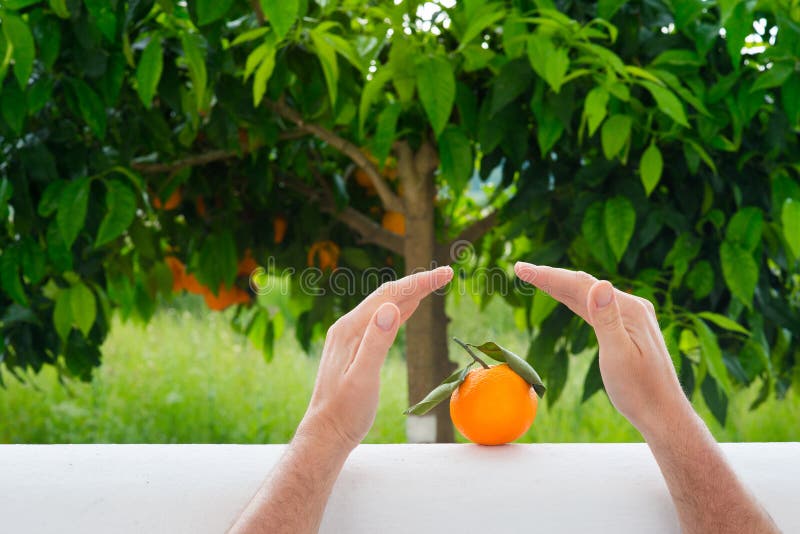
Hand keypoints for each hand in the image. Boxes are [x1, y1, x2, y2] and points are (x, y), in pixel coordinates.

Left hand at [296, 266, 453, 451]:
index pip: (390, 296)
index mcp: (350, 329)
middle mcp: (348, 327)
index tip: (446, 274)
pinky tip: (410, 307)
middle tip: (447, 274)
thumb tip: (391, 308)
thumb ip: (376, 343)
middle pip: (387, 295)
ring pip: (384, 306)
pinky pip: (381, 320)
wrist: (326, 434)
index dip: (419, 282)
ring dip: (410, 293)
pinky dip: (400, 309)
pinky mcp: (354, 346)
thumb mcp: (363, 379)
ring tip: (435, 282)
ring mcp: (350, 336)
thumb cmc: (345, 412)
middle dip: (418, 282)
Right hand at [514, 262, 690, 436]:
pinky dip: (574, 300)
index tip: (521, 268)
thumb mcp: (619, 356)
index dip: (548, 276)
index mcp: (629, 310)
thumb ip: (607, 319)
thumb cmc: (640, 391)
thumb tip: (599, 283)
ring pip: (588, 295)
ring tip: (534, 277)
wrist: (663, 414)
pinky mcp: (627, 328)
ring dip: (560, 286)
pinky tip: (565, 296)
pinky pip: (594, 308)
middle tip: (520, 268)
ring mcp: (630, 316)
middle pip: (583, 285)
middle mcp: (631, 306)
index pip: (580, 285)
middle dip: (550, 276)